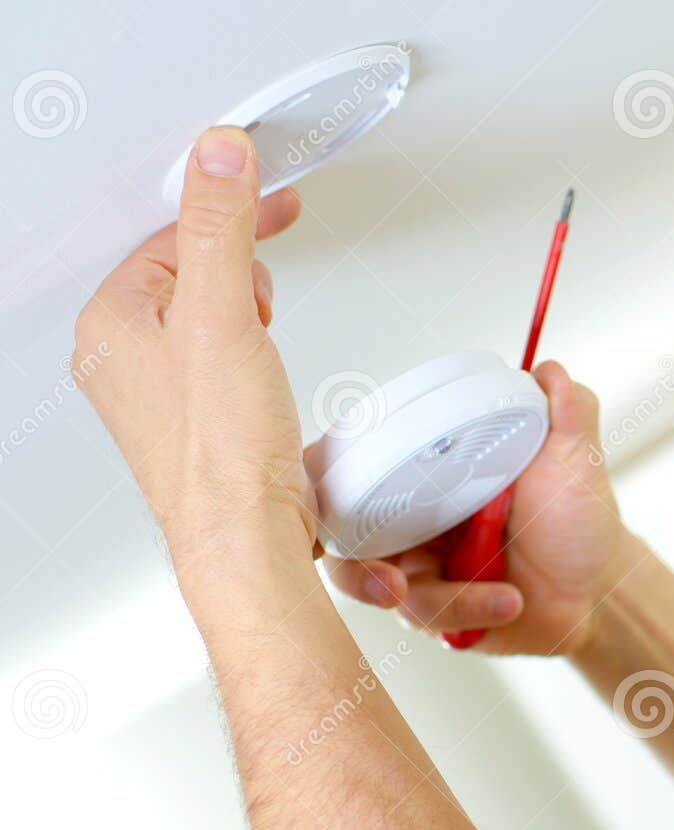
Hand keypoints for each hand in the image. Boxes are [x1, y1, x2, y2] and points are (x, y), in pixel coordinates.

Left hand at [72, 126, 312, 570]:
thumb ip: (220, 226)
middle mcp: (122, 356)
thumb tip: (217, 155)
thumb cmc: (221, 451)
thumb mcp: (224, 314)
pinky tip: (265, 371)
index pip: (168, 234)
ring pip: (202, 315)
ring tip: (264, 329)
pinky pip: (215, 356)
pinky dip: (247, 348)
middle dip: (236, 262)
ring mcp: (156, 391)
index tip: (268, 194)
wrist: (246, 535)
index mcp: (110, 322)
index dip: (224, 208)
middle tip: (268, 266)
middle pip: (185, 270)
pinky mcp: (193, 418)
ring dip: (243, 308)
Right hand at [326, 360, 630, 655]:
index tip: (326, 497)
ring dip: (444, 598)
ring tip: (505, 596)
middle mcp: (408, 517)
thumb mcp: (575, 460)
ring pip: (386, 588)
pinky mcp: (433, 612)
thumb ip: (567, 412)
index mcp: (425, 471)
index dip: (317, 480)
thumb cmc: (576, 519)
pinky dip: (468, 611)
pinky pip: (423, 618)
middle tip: (393, 584)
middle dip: (358, 570)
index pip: (349, 467)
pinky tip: (510, 603)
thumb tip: (551, 370)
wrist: (597, 587)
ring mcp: (417, 567)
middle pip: (342, 540)